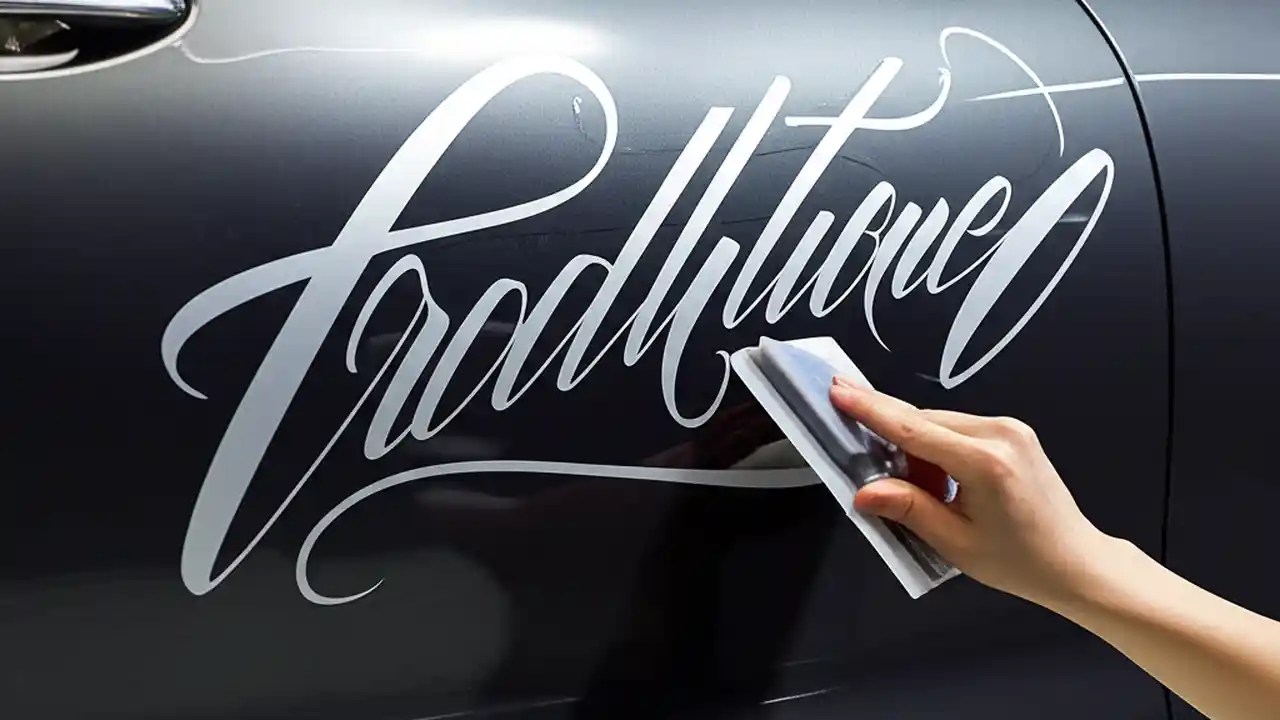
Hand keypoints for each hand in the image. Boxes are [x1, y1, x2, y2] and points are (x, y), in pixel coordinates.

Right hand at [830, 379, 1117, 608]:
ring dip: (915, 447)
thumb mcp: (955, 543)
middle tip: (859, 450)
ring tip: (918, 490)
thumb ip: (907, 509)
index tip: (840, 392)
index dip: (871, 410)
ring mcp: (1010, 429)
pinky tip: (938, 481)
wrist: (1074, 561)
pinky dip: (937, 448)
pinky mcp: (1011, 432)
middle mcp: (1001, 435)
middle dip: (889, 437)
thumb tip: (865, 492)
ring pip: (938, 422)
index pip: (913, 428)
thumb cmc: (1022, 560)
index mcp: (986, 463)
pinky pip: (958, 428)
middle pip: (923, 421)